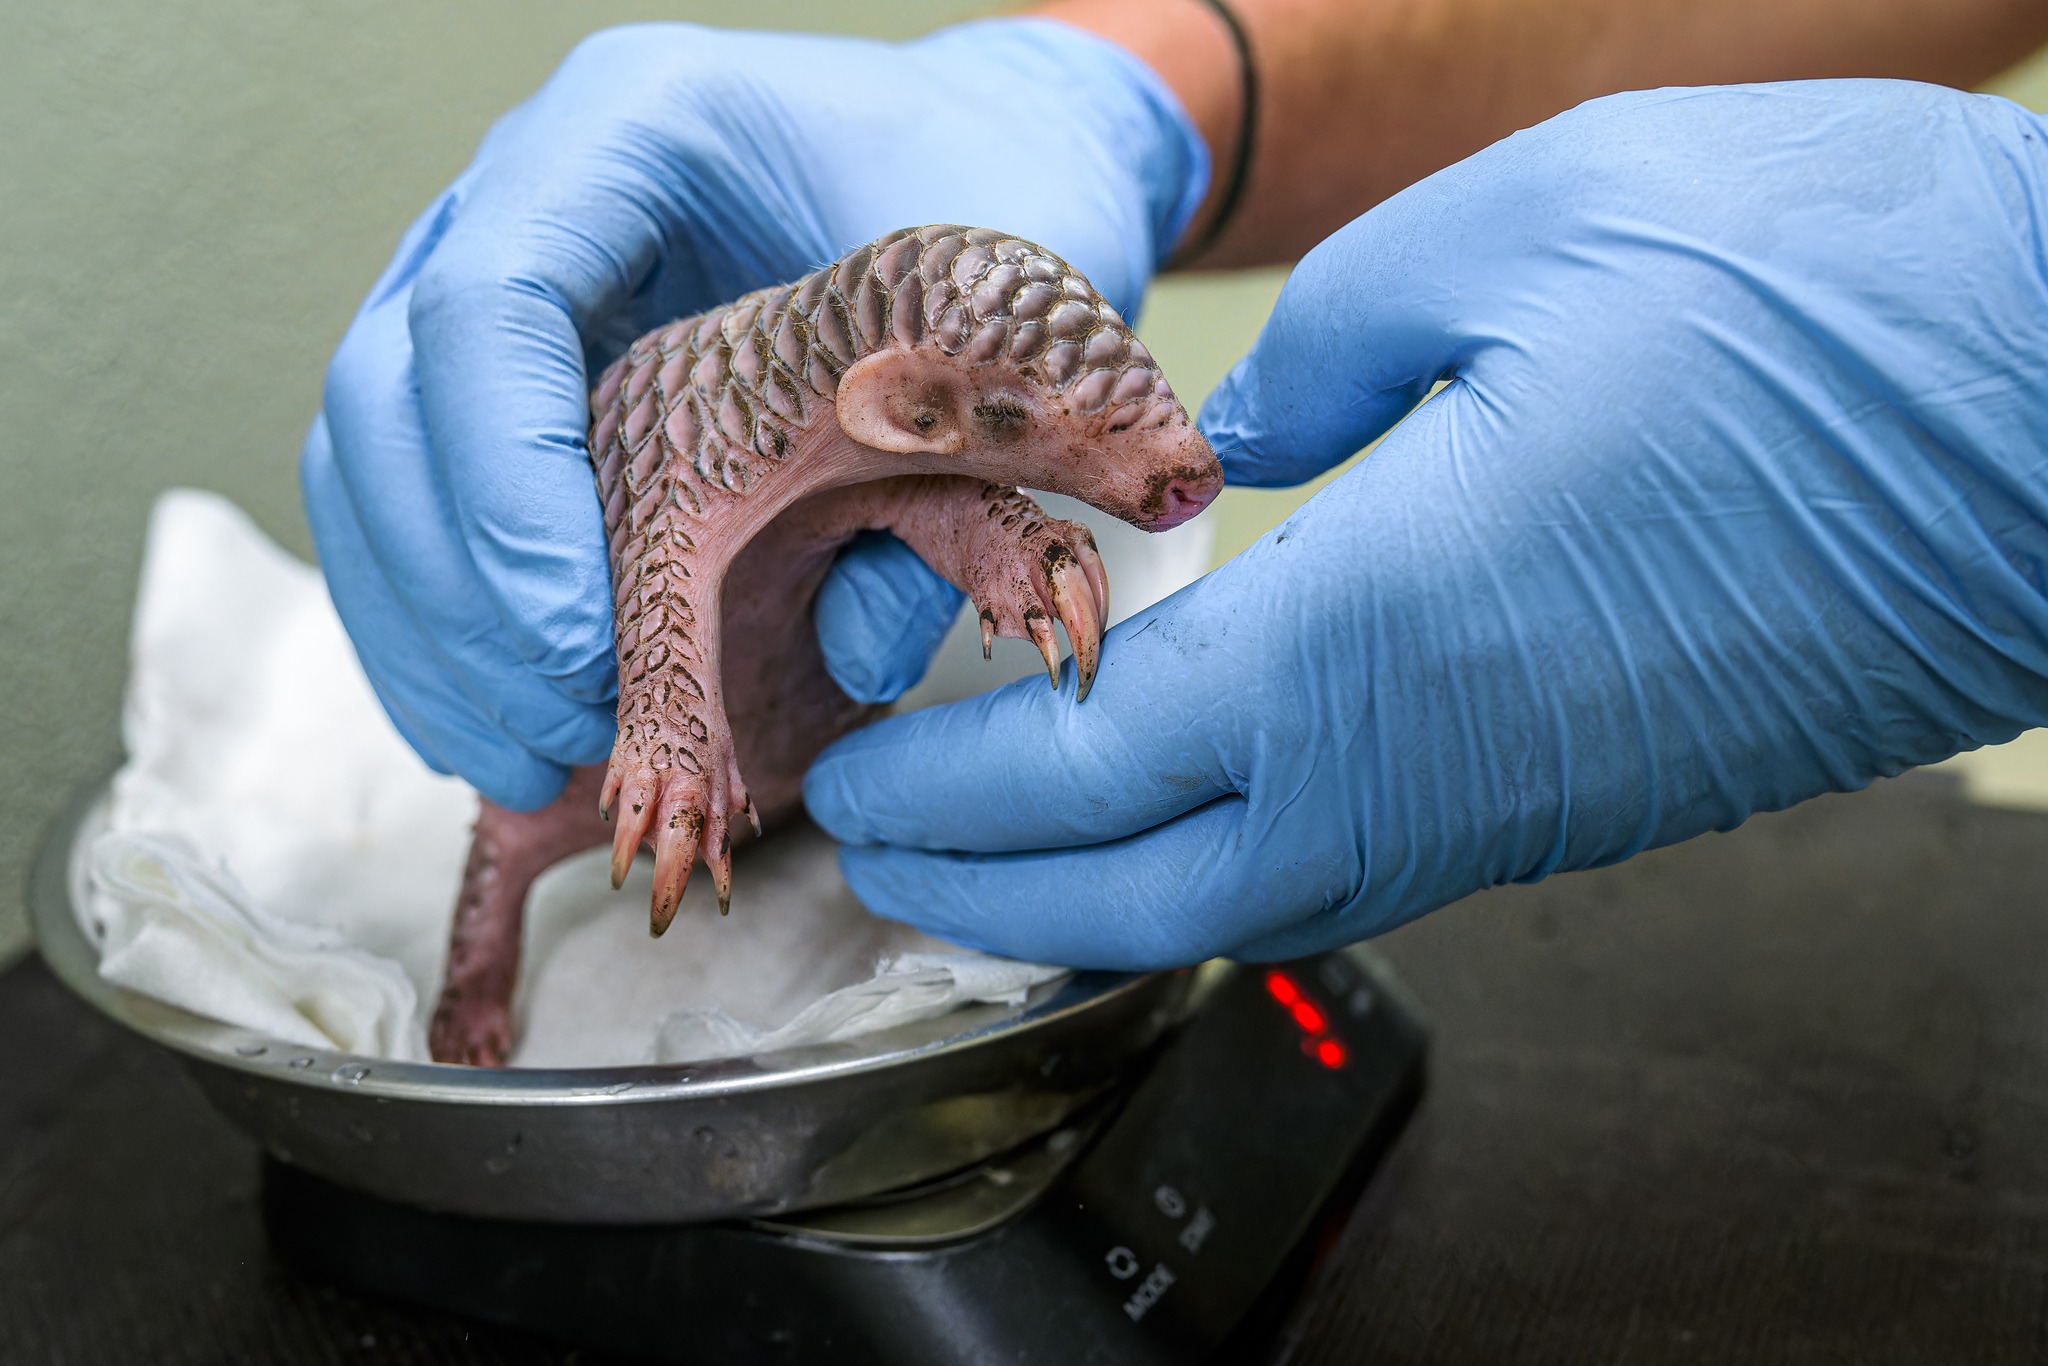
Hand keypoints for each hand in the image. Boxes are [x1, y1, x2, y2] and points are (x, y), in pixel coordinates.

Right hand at [302, 18, 1205, 807]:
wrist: (963, 150)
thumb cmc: (982, 191)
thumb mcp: (1001, 303)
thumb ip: (948, 455)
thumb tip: (861, 651)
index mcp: (631, 127)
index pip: (492, 302)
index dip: (510, 489)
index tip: (585, 644)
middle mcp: (525, 191)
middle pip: (386, 389)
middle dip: (459, 586)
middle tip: (567, 720)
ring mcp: (486, 275)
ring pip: (363, 457)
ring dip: (429, 629)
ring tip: (529, 757)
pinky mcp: (492, 369)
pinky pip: (401, 498)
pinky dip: (438, 621)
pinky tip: (507, 719)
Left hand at [803, 80, 2047, 966]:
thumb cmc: (1820, 302)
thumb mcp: (1522, 236)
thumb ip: (1330, 351)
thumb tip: (1243, 436)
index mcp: (1369, 639)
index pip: (1086, 760)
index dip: (953, 783)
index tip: (865, 777)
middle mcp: (1425, 771)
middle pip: (1143, 896)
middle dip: (990, 892)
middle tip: (888, 856)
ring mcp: (1517, 812)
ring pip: (1249, 907)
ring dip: (1098, 897)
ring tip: (1007, 850)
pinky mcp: (1591, 804)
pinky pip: (1360, 872)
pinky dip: (1229, 865)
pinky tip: (1198, 805)